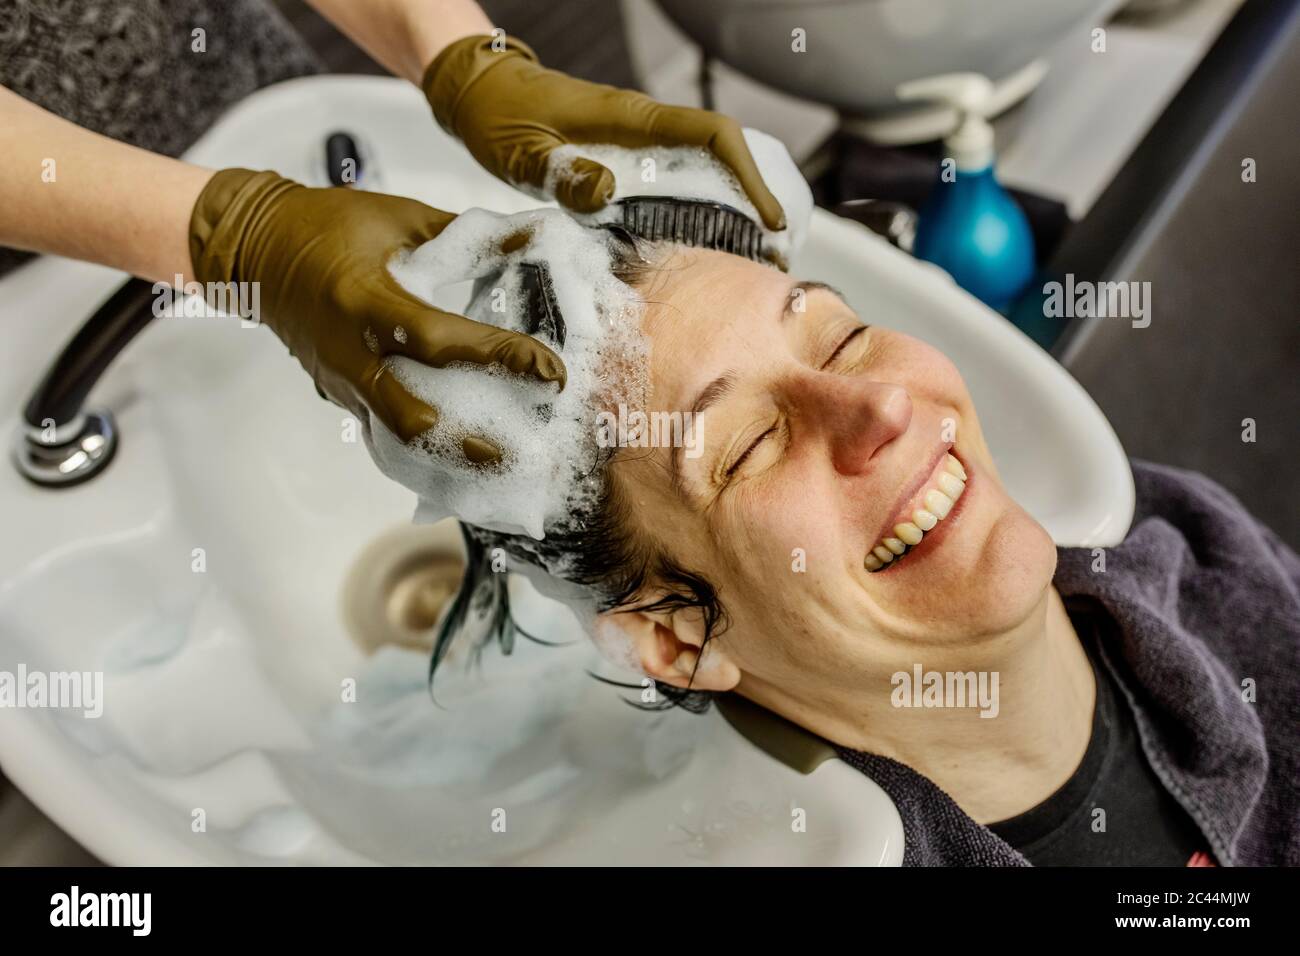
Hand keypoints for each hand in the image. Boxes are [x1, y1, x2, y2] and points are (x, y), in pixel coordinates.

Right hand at [188, 169, 564, 462]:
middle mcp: (352, 353)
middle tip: (530, 445)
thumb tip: (533, 234)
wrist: (257, 249)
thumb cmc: (332, 225)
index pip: (439, 340)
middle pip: (413, 416)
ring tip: (505, 470)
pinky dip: (425, 456)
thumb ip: (467, 235)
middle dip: (474, 439)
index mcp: (366, 301)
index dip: (498, 356)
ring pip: (398, 441)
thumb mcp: (400, 217)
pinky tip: (465, 471)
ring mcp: (343, 384)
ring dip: (451, 459)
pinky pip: (384, 438)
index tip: (549, 370)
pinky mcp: (341, 398)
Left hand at [422, 34, 785, 230]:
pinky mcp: (628, 162)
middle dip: (757, 202)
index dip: (750, 173)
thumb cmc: (501, 117)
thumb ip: (562, 172)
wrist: (482, 97)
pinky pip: (678, 184)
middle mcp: (647, 130)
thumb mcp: (523, 151)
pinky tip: (707, 249)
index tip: (771, 217)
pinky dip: (702, 213)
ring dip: (735, 212)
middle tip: (776, 256)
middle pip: (725, 158)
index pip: (713, 135)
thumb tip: (608, 191)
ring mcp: (640, 145)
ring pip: (706, 172)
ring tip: (755, 261)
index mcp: (632, 120)